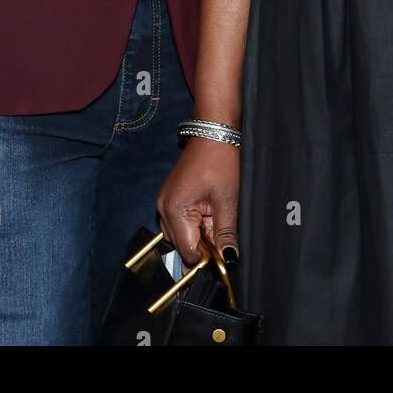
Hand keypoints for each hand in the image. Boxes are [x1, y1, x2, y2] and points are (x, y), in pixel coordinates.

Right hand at [157, 137, 239, 265]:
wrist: (214, 132)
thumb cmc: (220, 161)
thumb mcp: (227, 200)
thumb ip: (225, 233)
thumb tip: (229, 259)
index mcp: (174, 210)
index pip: (187, 251)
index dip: (206, 258)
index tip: (223, 256)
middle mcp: (163, 207)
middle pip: (181, 244)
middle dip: (202, 245)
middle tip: (222, 231)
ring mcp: (164, 201)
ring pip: (180, 233)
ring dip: (198, 234)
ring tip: (215, 217)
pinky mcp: (170, 196)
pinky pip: (179, 220)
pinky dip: (193, 222)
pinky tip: (208, 211)